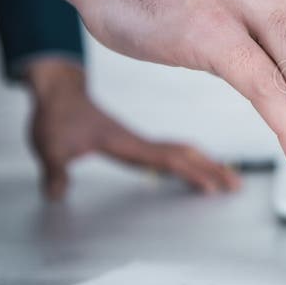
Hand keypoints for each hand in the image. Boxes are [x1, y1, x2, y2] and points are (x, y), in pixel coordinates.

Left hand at [25, 58, 239, 199]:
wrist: (59, 89)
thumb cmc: (56, 115)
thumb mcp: (49, 147)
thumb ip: (54, 173)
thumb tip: (56, 195)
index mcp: (126, 142)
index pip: (166, 159)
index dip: (192, 172)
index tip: (213, 185)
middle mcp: (138, 141)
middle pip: (184, 155)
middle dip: (212, 169)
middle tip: (236, 184)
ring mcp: (137, 141)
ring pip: (180, 152)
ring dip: (205, 164)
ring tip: (227, 177)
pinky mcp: (132, 142)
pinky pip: (168, 152)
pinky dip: (187, 160)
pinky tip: (194, 168)